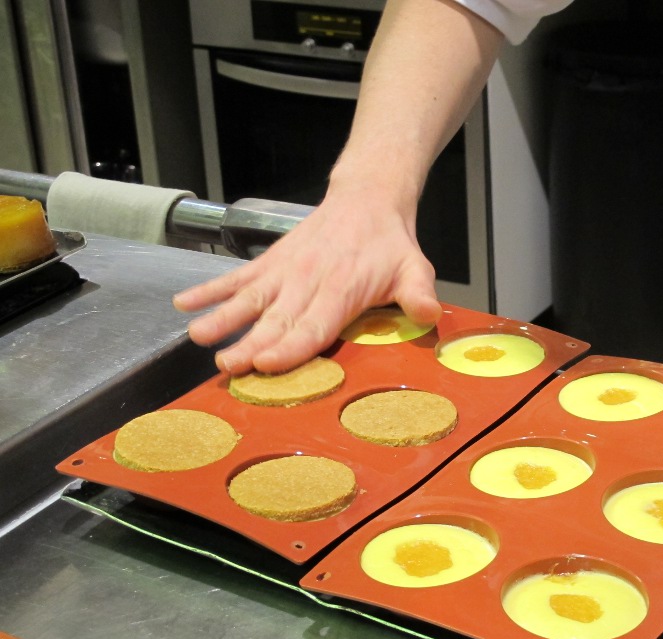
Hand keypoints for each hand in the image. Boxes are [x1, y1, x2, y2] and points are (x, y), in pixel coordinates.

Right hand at [173, 179, 441, 374]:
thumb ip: (418, 293)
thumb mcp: (414, 267)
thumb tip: (430, 314)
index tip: (268, 363)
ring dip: (222, 318)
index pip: (314, 324)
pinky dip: (209, 289)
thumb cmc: (390, 245)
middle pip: (276, 319)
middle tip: (227, 366)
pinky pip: (235, 278)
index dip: (291, 346)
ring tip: (198, 336)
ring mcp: (284, 271)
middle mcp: (308, 281)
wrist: (366, 199)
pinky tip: (183, 303)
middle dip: (250, 344)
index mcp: (342, 289)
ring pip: (249, 299)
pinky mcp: (269, 263)